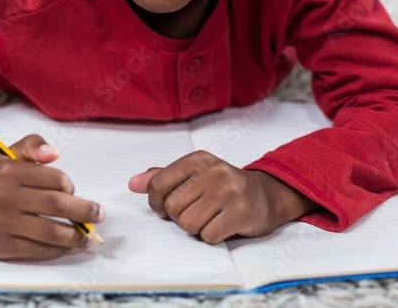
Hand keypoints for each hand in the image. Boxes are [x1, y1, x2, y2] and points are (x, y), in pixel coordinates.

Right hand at [0, 134, 104, 260]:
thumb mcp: (7, 154)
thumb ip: (32, 145)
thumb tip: (54, 153)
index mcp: (9, 171)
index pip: (53, 179)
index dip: (70, 186)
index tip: (74, 192)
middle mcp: (5, 197)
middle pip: (56, 205)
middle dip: (84, 211)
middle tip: (98, 215)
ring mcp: (4, 223)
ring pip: (50, 231)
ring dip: (76, 236)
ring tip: (87, 236)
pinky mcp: (2, 245)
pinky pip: (38, 249)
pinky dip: (58, 249)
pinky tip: (67, 245)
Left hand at [128, 151, 315, 244]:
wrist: (265, 196)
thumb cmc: (223, 188)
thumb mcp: (194, 176)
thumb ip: (163, 178)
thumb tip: (132, 183)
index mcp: (198, 159)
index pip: (158, 184)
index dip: (156, 203)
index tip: (164, 208)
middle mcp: (214, 171)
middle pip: (172, 208)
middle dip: (180, 217)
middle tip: (196, 213)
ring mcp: (230, 191)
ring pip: (188, 223)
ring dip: (195, 228)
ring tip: (210, 218)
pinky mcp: (241, 213)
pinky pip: (207, 236)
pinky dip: (211, 237)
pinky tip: (222, 225)